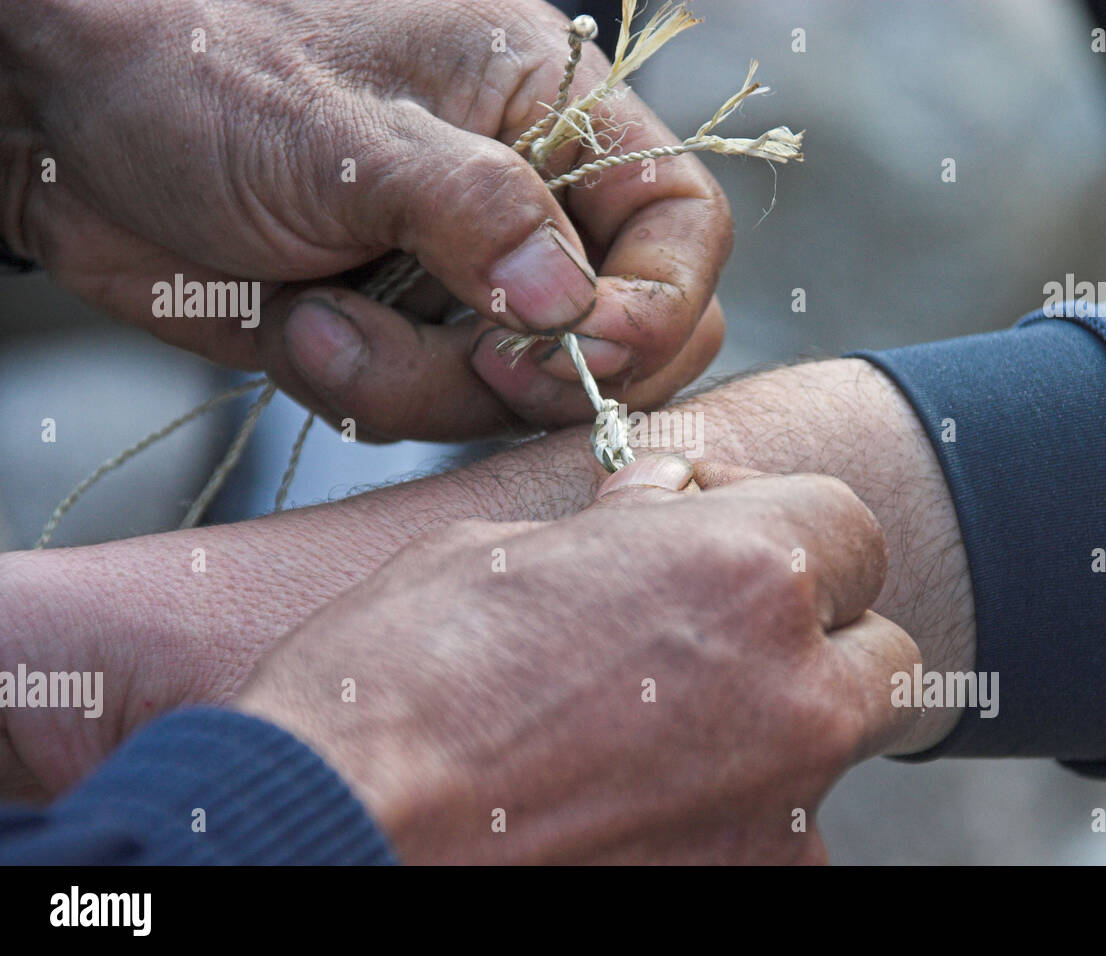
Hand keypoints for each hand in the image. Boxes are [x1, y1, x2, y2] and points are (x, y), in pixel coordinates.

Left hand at [0, 0, 730, 439]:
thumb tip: (571, 306)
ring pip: (519, 389)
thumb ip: (479, 213)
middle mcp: (520, 202)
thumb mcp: (347, 128)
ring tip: (319, 321)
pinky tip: (295, 329)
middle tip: (478, 360)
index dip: (661, 301)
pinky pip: (430, 407)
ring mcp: (459, 278)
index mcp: (546, 111)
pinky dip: (368, 390)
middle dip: (548, 371)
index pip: (679, 222)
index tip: (589, 345)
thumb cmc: (194, 62)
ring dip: (423, 382)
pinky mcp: (395, 335)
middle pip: (622, 331)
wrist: (59, 117)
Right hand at [0, 360, 970, 801]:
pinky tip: (638, 811)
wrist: (342, 829)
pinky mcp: (754, 892)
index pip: (852, 529)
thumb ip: (626, 525)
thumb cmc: (401, 679)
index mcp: (747, 571)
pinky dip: (730, 821)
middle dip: (817, 642)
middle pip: (881, 655)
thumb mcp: (507, 553)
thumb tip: (670, 497)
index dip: (793, 530)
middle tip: (721, 647)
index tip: (732, 543)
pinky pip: (778, 838)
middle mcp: (797, 692)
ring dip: (774, 735)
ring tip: (655, 741)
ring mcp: (784, 811)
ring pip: (830, 755)